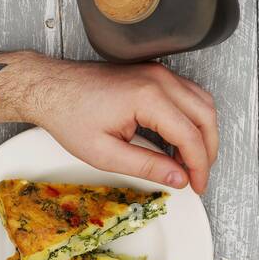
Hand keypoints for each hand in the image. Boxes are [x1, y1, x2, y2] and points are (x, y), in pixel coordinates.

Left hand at [24, 55, 217, 192]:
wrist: (50, 87)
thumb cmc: (69, 115)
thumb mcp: (104, 153)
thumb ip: (146, 167)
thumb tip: (179, 179)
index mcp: (148, 97)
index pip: (190, 136)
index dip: (198, 166)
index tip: (196, 186)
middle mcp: (159, 80)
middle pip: (205, 116)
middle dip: (208, 151)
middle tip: (199, 177)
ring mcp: (159, 73)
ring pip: (202, 103)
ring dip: (203, 133)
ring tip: (190, 162)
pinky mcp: (155, 74)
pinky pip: (190, 95)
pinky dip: (193, 119)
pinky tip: (180, 140)